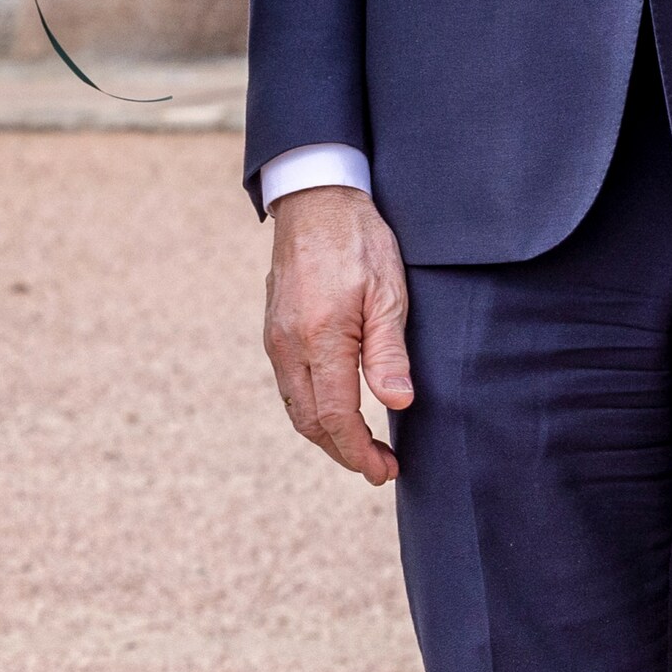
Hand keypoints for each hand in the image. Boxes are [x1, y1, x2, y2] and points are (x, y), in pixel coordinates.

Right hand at [264, 186, 413, 484]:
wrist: (315, 200)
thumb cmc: (359, 242)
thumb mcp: (388, 293)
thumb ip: (389, 351)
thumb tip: (397, 403)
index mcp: (320, 339)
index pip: (335, 417)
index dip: (360, 452)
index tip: (385, 470)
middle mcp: (288, 346)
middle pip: (309, 422)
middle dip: (343, 452)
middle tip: (379, 467)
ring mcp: (275, 339)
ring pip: (296, 407)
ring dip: (326, 434)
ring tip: (362, 446)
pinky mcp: (274, 330)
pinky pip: (289, 385)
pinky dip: (313, 409)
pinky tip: (337, 409)